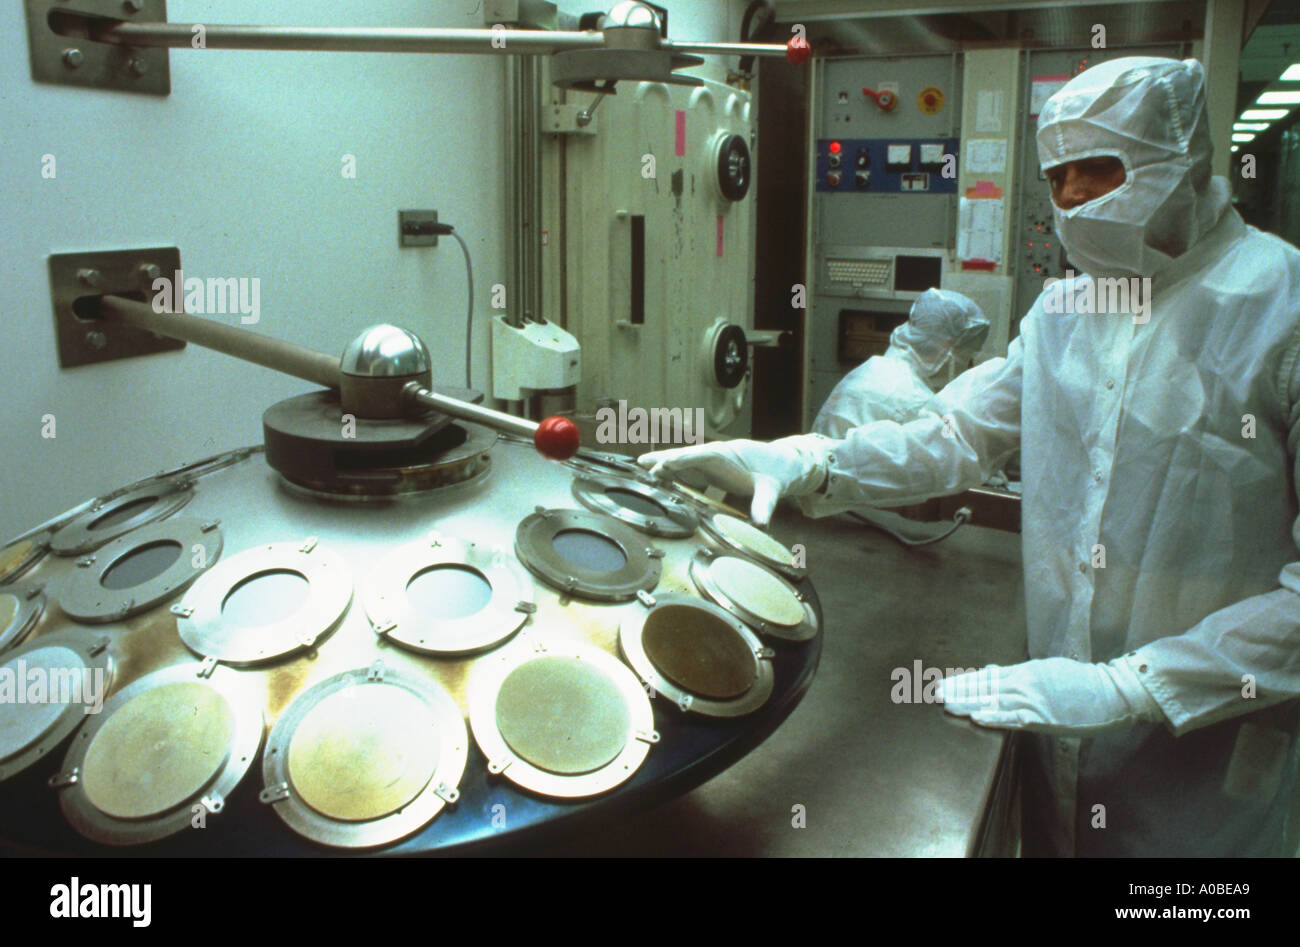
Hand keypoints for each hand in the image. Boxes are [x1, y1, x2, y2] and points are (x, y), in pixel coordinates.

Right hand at [637, 436, 829, 526]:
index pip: (701, 456)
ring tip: (639, 467)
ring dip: (663, 465)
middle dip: (664, 459)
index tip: (664, 464)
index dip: (682, 460)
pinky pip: (688, 471)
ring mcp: (711, 463)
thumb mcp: (772, 489)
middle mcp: (716, 456)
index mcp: (728, 456)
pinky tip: (657, 480)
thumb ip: (764, 505)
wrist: (782, 464)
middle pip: (685, 456)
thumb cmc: (776, 473)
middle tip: (641, 463)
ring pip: (683, 462)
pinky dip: (672, 474)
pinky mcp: (710, 471)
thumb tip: (761, 525)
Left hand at [939, 656, 1161, 736]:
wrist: (1109, 693)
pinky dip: (994, 717)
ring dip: (968, 703)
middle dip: (959, 690)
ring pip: (993, 701)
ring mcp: (1033, 700)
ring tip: (946, 703)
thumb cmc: (1078, 682)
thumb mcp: (1045, 670)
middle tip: (935, 692)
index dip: (964, 680)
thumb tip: (991, 669)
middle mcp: (1024, 683)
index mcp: (1025, 671)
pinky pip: (1014, 719)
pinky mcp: (1043, 717)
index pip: (987, 676)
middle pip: (985, 687)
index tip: (944, 683)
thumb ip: (1017, 672)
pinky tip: (976, 717)